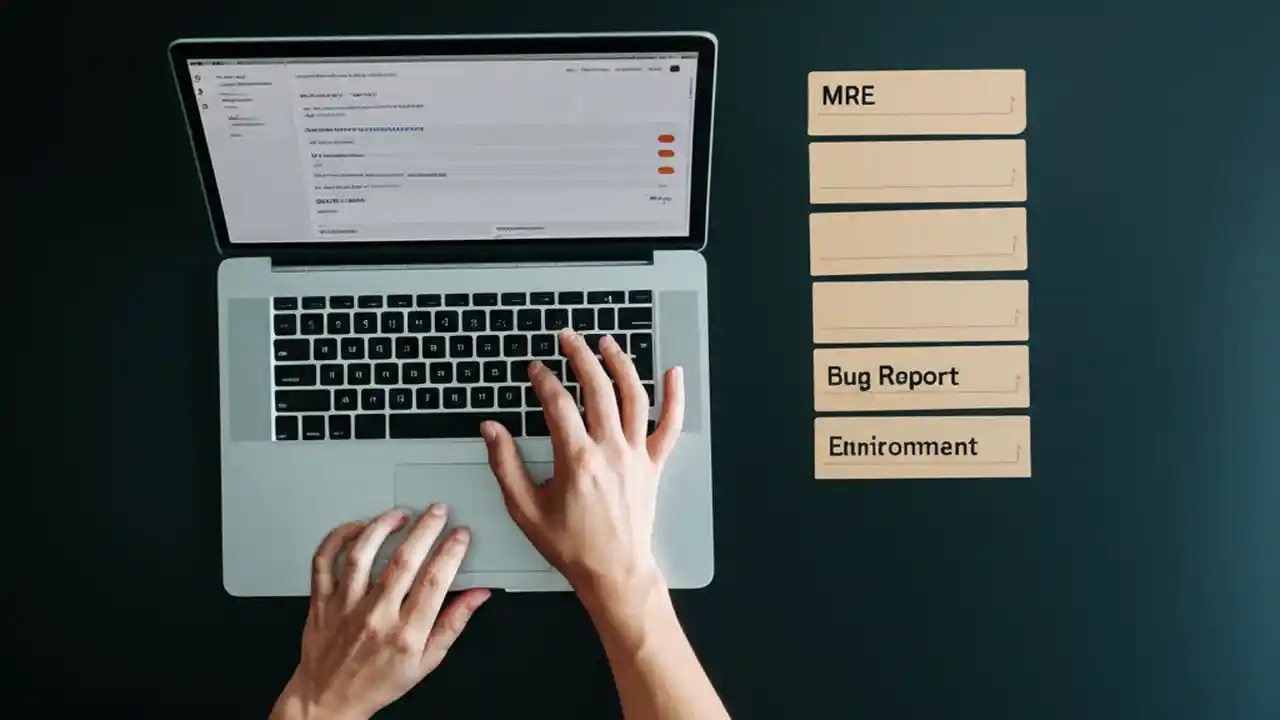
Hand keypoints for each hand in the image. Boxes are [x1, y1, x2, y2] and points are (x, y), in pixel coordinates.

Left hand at [271, 506, 490, 719]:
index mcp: (405, 634)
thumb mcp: (427, 662)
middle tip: (438, 512)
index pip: (435, 581)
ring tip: (400, 514)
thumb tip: (477, 596)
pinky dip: (338, 538)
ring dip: (383, 526)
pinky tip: (358, 528)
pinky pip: (325, 562)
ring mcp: (346, 607)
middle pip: (404, 560)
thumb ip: (453, 624)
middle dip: (426, 528)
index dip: (451, 551)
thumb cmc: (377, 682)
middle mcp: (376, 616)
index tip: (460, 536)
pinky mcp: (322, 602)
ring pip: (363, 554)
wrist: (329, 700)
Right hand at [480, 329, 683, 604]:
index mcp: (577, 460)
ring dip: (620, 364)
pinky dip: (675, 397)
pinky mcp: (654, 465)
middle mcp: (610, 451)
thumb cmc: (572, 547)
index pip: (558, 404)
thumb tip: (490, 429)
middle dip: (580, 356)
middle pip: (597, 388)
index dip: (543, 380)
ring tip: (607, 343)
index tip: (535, 368)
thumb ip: (505, 465)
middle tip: (567, 338)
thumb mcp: (525, 509)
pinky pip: (670, 425)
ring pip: (634, 397)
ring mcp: (636, 456)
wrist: (615, 572)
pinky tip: (674, 373)